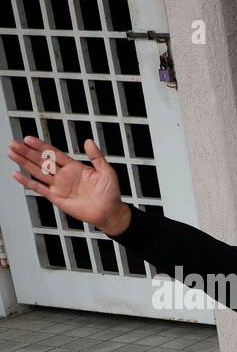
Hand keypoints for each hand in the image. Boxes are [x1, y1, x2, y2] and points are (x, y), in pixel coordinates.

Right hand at [8, 136, 129, 234]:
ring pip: (37, 172)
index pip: (54, 153)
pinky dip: (28, 182)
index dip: (41, 146)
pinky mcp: (56, 198)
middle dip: (27, 152)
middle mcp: (64, 175)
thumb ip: (96, 156)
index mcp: (74, 167)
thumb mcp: (106, 171)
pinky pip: (39, 189)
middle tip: (13, 144)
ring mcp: (59, 186)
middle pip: (42, 160)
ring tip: (11, 153)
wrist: (110, 212)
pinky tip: (17, 174)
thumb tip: (88, 141)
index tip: (28, 139)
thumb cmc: (111, 193)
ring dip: (24, 163)